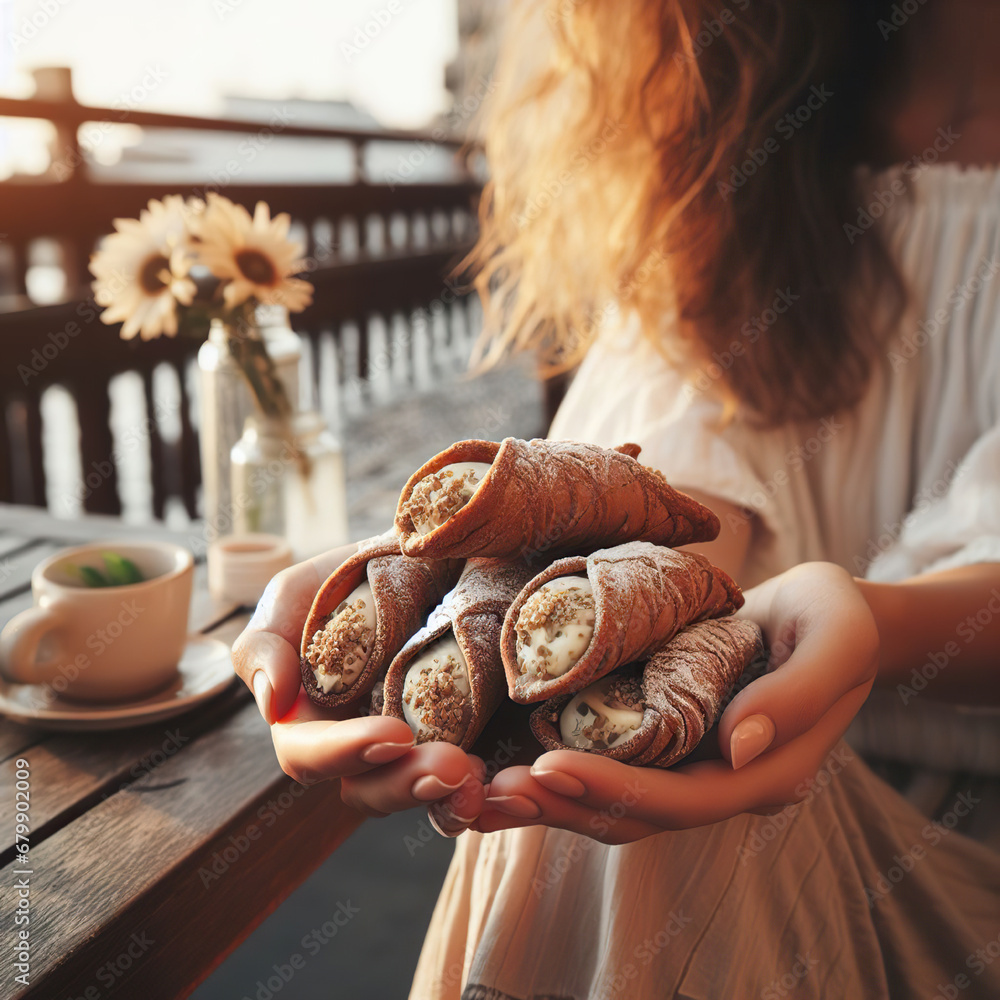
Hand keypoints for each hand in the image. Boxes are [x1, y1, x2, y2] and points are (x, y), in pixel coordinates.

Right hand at [231, 546, 485, 833]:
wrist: (424, 557)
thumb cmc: (345, 579)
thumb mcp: (294, 596)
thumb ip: (264, 643)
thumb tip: (271, 701)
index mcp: (308, 723)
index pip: (310, 756)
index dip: (346, 752)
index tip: (393, 734)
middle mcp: (358, 750)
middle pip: (369, 791)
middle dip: (406, 785)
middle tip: (452, 766)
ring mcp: (412, 751)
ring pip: (420, 796)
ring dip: (447, 798)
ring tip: (479, 778)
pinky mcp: (463, 744)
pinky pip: (466, 785)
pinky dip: (481, 790)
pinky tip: (501, 778)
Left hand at [469, 562, 878, 842]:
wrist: (820, 614)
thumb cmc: (833, 618)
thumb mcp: (837, 640)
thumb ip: (798, 695)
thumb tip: (737, 748)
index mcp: (762, 774)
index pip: (682, 801)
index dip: (615, 791)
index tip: (548, 768)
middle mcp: (716, 783)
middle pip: (631, 815)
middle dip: (559, 805)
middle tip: (486, 789)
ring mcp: (685, 766)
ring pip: (607, 801)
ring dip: (543, 799)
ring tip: (475, 788)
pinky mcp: (659, 740)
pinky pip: (603, 763)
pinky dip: (552, 768)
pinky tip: (498, 759)